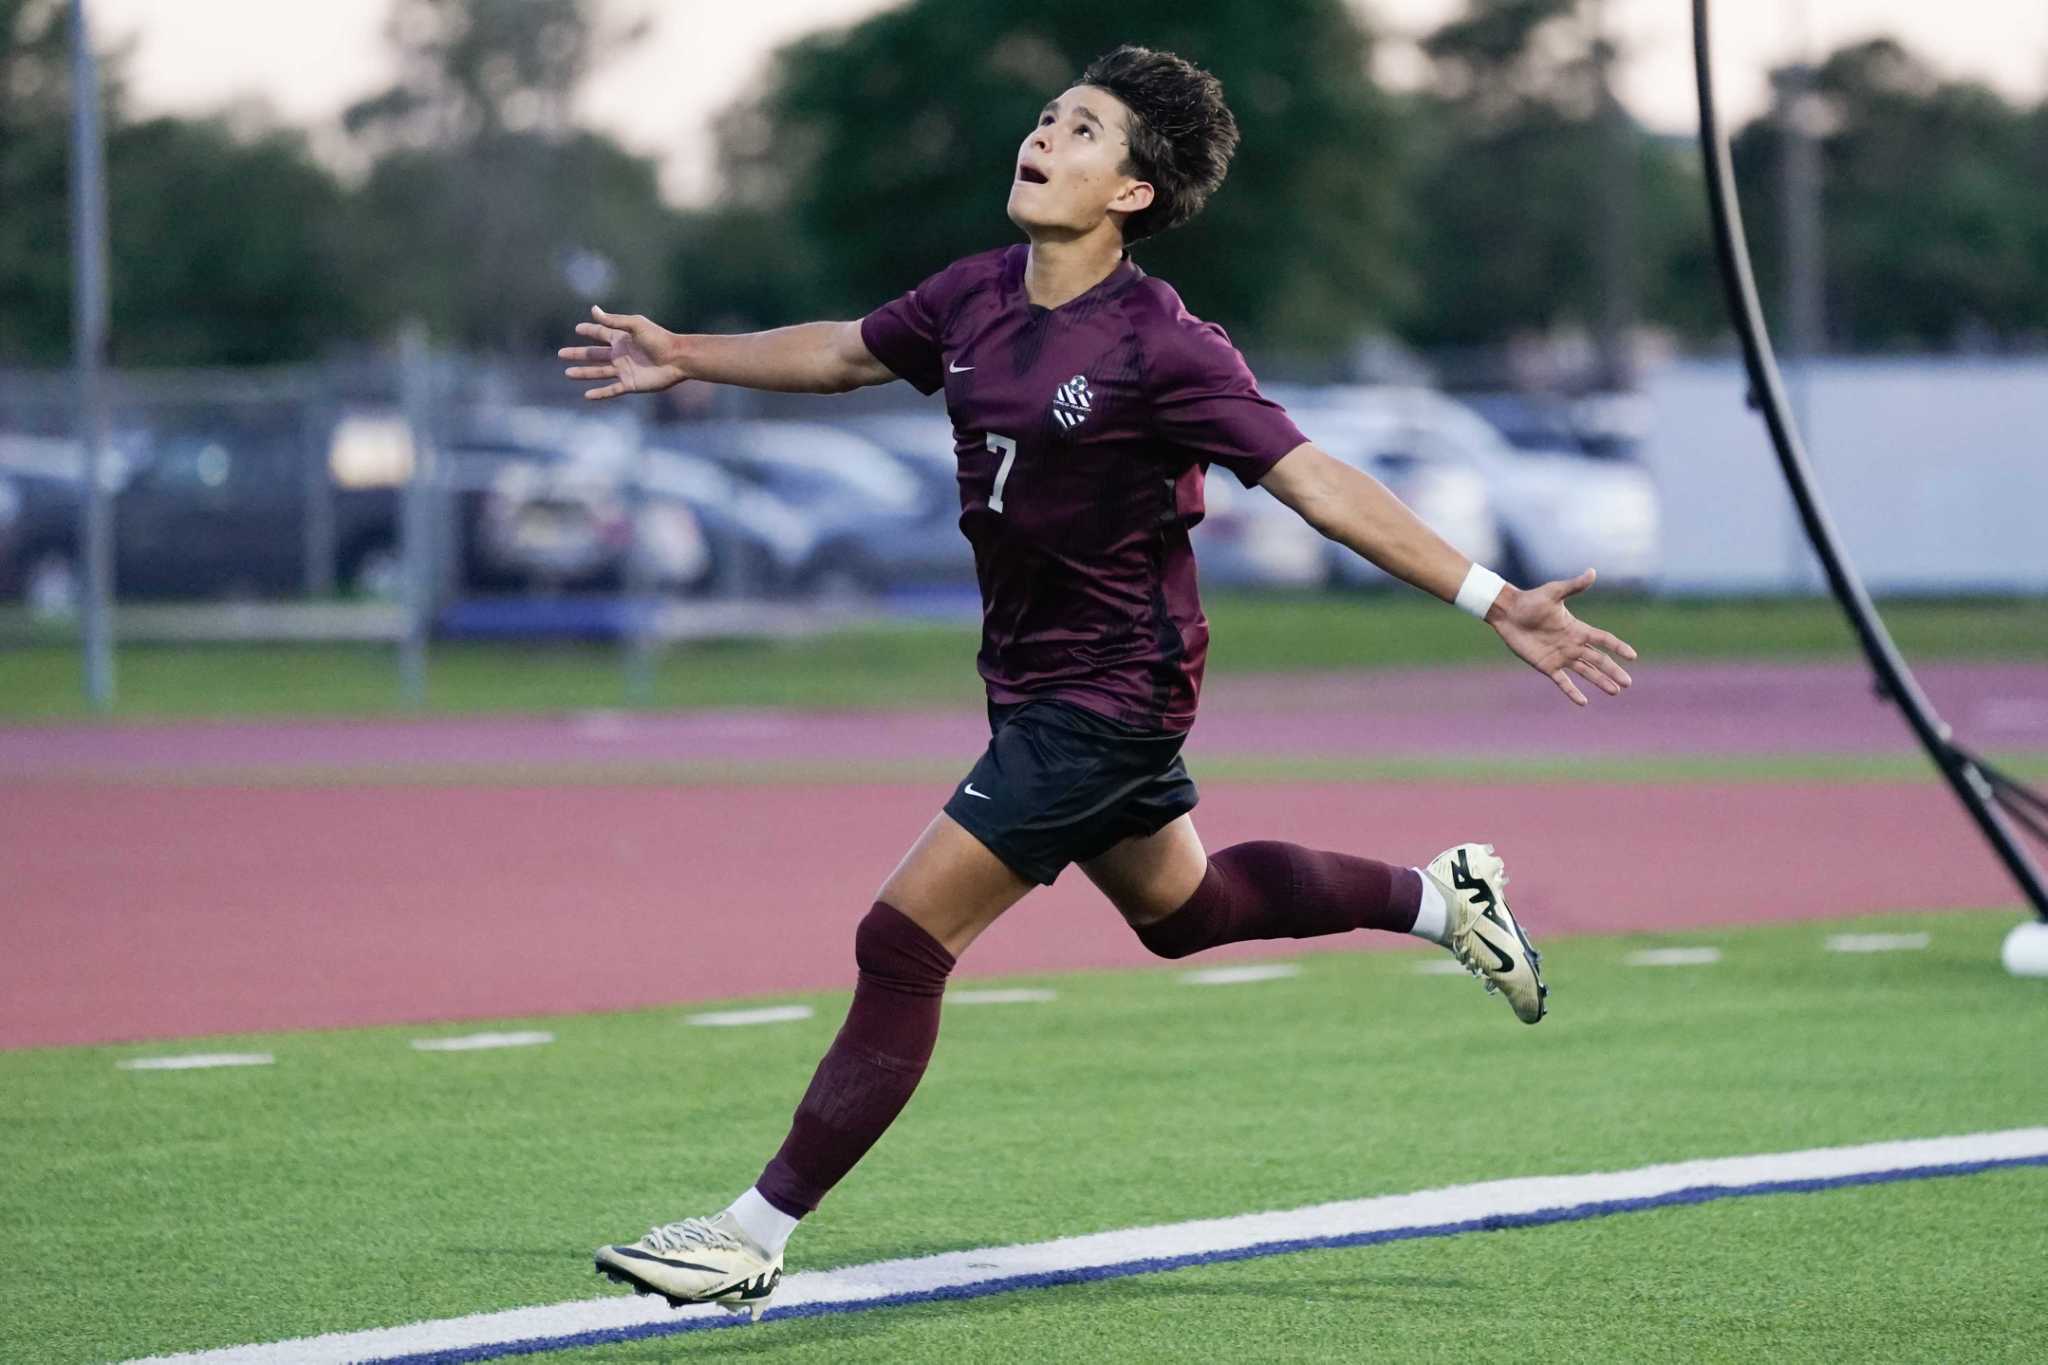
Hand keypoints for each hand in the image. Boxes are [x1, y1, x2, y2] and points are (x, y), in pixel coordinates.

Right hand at [557, 306, 684, 400]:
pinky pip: (611, 390)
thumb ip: (613, 321)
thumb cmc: (658, 338)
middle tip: (561, 354)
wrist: (677, 359)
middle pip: (594, 354)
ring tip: (567, 373)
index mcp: (621, 338)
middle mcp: (620, 354)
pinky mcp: (630, 384)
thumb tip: (593, 309)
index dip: (589, 331)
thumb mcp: (635, 325)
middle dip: (578, 354)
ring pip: (598, 372)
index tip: (578, 328)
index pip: (600, 333)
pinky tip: (587, 395)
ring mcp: (624, 370)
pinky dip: (599, 393)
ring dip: (583, 372)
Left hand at [1487, 568, 1637, 706]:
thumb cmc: (1531, 600)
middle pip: (1598, 660)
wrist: (1508, 612)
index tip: (1633, 656)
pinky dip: (1572, 692)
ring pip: (1585, 672)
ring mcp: (1560, 657)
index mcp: (1577, 628)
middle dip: (1613, 671)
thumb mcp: (1554, 592)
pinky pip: (1562, 682)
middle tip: (1627, 683)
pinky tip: (1583, 702)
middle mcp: (1572, 645)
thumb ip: (1574, 586)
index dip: (1618, 647)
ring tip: (1615, 691)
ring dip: (1600, 682)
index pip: (1603, 639)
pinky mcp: (1546, 666)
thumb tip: (1593, 572)